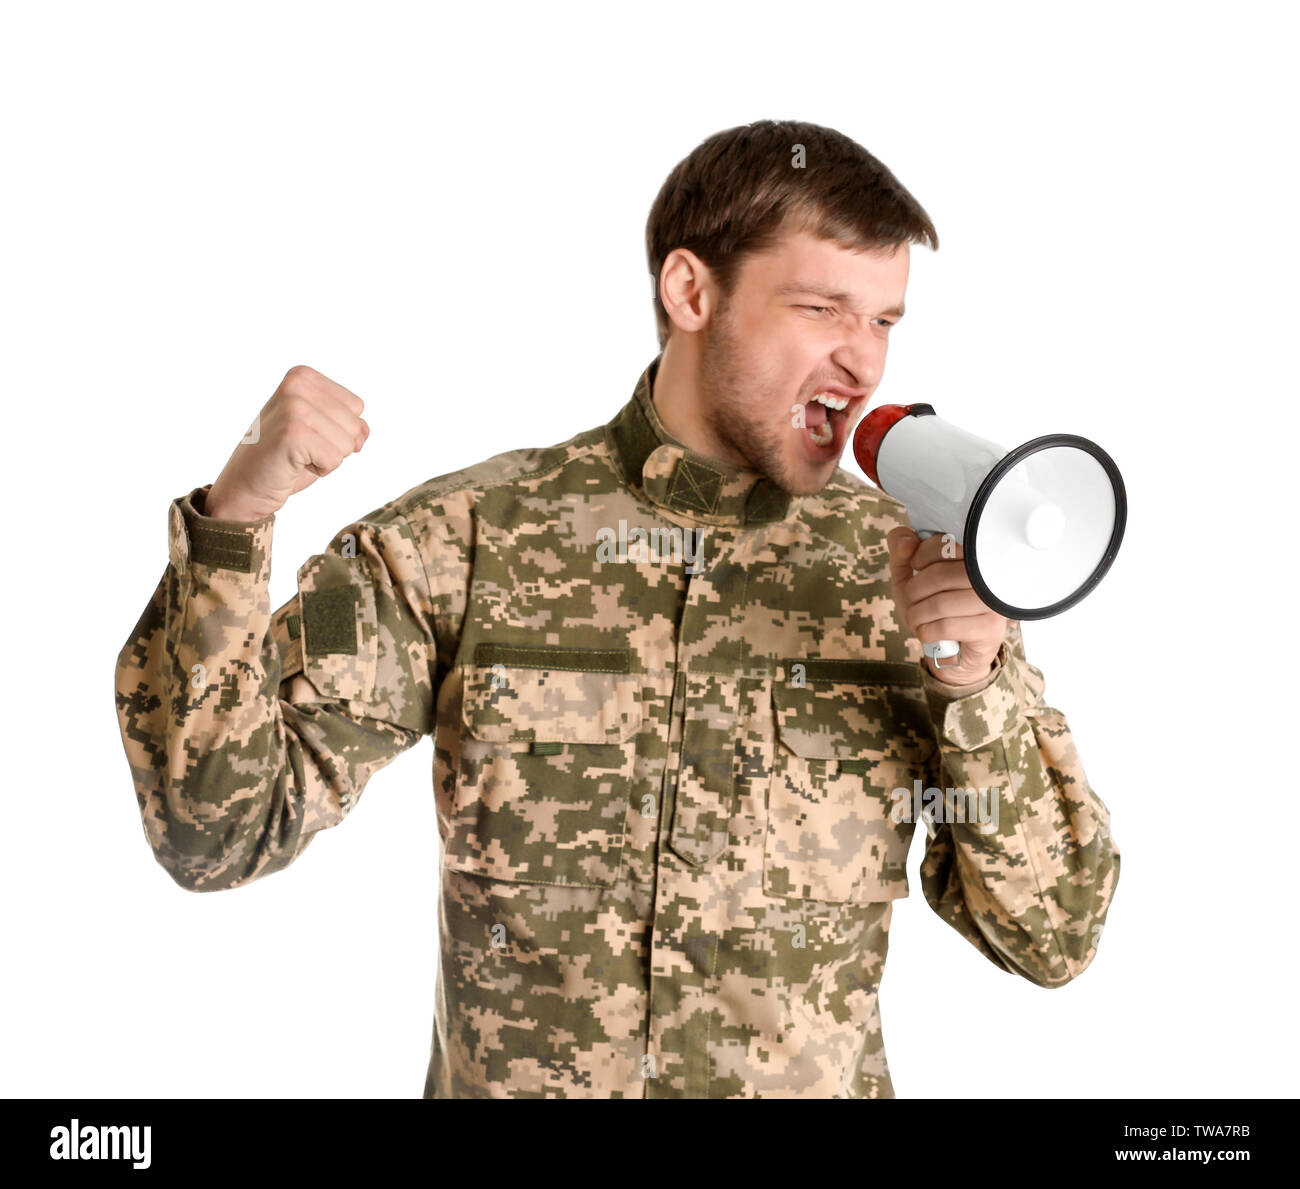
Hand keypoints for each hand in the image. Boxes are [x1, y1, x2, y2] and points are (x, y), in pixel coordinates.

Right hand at [204, 365, 368, 521]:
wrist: (246, 485)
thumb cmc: (285, 457)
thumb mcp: (320, 430)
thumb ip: (348, 422)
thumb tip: (362, 432)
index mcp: (302, 376)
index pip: (356, 407)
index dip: (338, 429)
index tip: (307, 434)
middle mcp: (297, 385)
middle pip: (355, 425)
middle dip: (335, 446)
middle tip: (301, 448)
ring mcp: (294, 408)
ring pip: (348, 443)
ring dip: (327, 458)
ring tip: (297, 455)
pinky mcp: (293, 434)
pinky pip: (336, 459)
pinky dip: (320, 470)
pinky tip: (294, 464)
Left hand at [886, 526, 1006, 685]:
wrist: (955, 649)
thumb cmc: (932, 605)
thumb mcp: (910, 573)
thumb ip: (901, 548)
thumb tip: (907, 542)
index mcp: (974, 553)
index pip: (944, 543)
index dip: (920, 555)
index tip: (916, 566)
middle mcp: (990, 574)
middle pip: (940, 576)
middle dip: (913, 591)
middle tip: (911, 601)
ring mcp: (993, 602)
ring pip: (941, 603)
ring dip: (917, 614)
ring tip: (917, 618)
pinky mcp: (991, 629)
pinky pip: (947, 626)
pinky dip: (926, 631)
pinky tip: (927, 632)